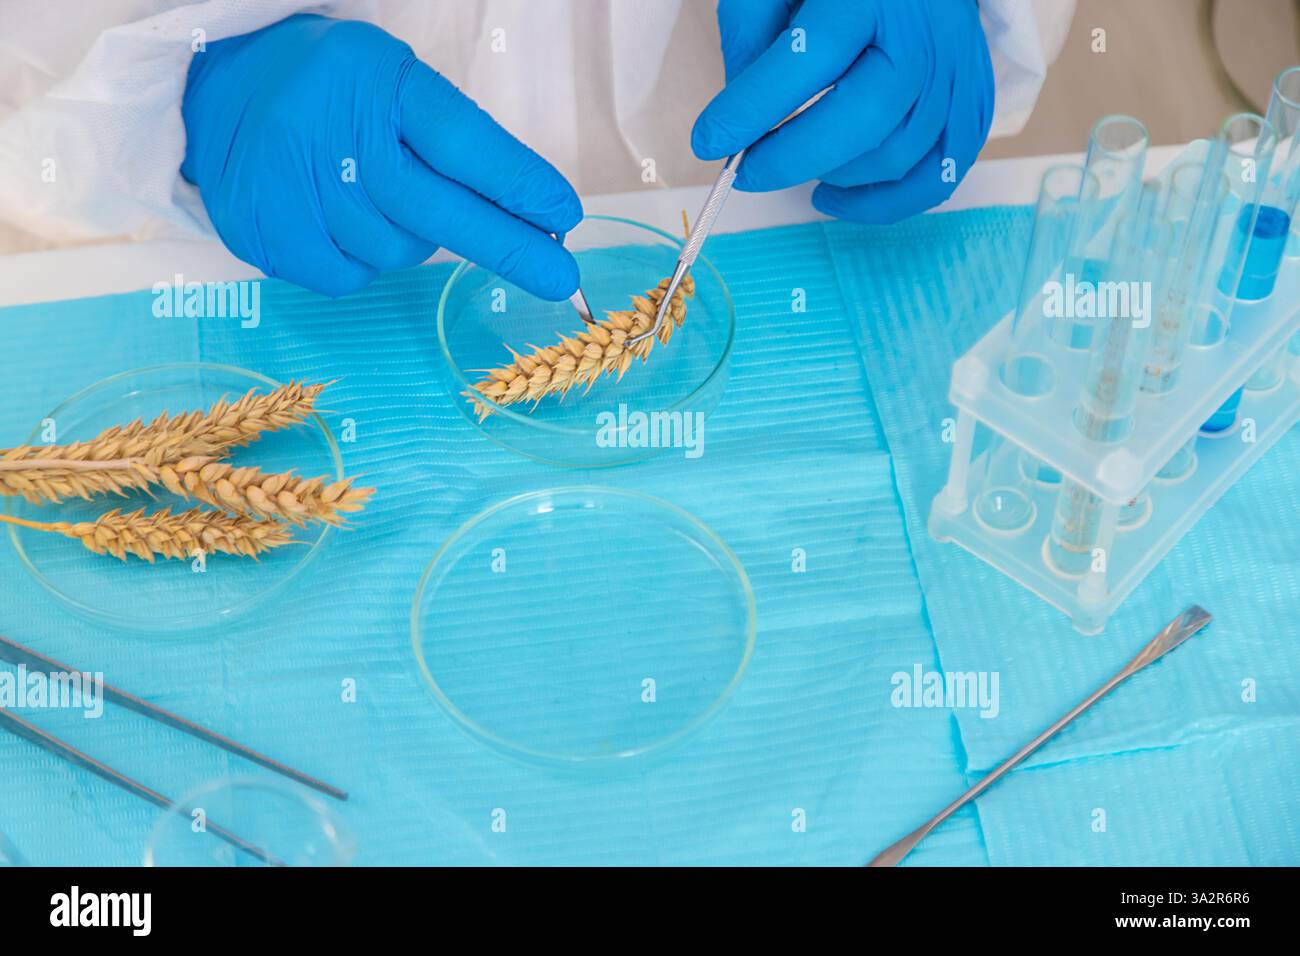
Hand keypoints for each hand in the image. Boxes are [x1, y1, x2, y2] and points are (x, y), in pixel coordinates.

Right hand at [181, 14, 581, 298]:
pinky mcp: (268, 234)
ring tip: (374, 195)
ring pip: (398, 251)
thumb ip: (452, 142)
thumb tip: (530, 219)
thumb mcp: (391, 83)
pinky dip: (362, 261)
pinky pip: (351, 276)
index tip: (562, 216)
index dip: (516, 184)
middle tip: (561, 277)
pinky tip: (341, 221)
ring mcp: (296, 189)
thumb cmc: (330, 91)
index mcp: (376, 82)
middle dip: (509, 248)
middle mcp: (334, 135)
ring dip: (410, 238)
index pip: (463, 141)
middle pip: (438, 210)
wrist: (215, 90)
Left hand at [692, 0, 994, 223]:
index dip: (753, 109)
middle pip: (863, 119)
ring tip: (792, 161)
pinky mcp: (972, 112)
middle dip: (791, 157)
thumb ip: (750, 32)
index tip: (710, 141)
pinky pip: (932, 182)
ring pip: (894, 156)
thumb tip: (738, 116)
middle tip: (747, 169)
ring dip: (830, 175)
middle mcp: (923, 36)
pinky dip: (877, 205)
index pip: (807, 57)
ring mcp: (955, 78)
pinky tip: (831, 196)